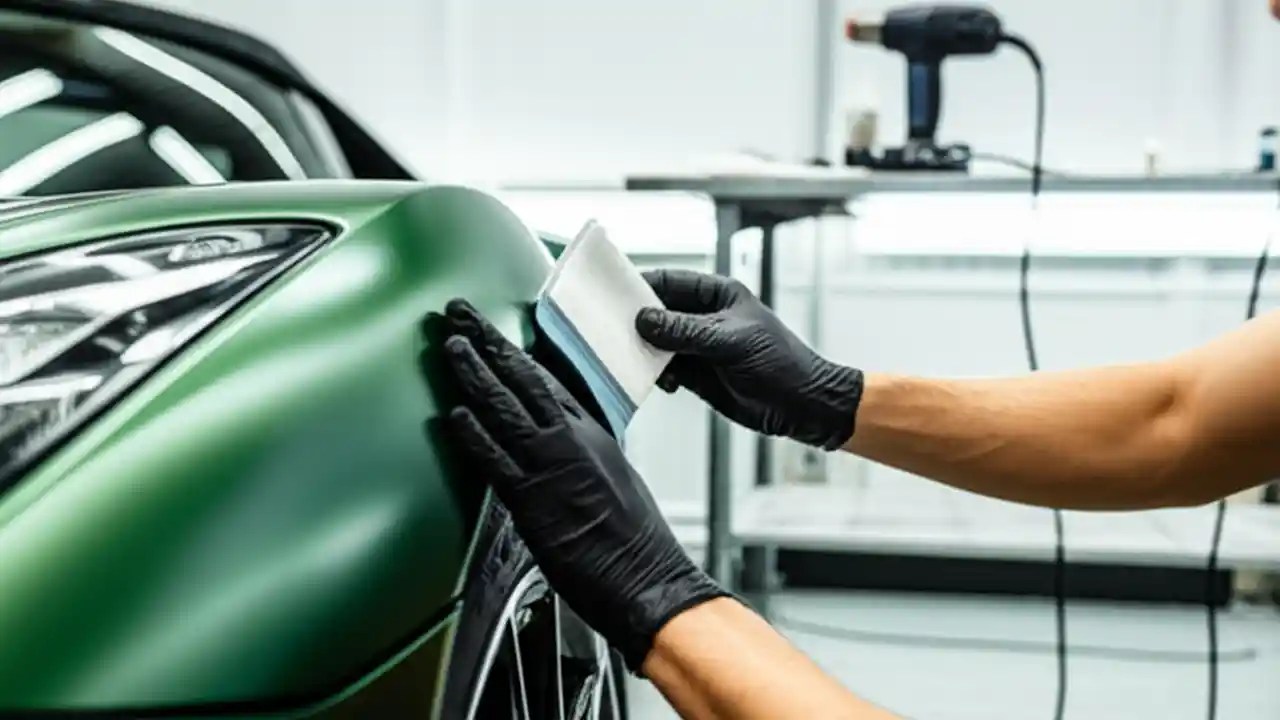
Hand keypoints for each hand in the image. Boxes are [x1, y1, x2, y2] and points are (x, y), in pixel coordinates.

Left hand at [440, 299, 728, 670]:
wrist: (645, 574)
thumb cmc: (633, 536)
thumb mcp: (613, 474)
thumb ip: (582, 450)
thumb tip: (558, 439)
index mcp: (591, 431)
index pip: (546, 378)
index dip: (512, 350)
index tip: (490, 329)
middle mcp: (571, 440)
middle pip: (523, 379)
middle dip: (487, 343)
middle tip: (459, 314)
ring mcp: (550, 467)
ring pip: (505, 410)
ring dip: (474, 376)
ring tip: (451, 346)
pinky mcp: (532, 500)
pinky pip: (496, 459)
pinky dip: (474, 435)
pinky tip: (455, 415)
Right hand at [636, 269, 863, 449]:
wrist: (802, 405)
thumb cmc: (780, 362)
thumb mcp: (730, 342)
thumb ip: (686, 331)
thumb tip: (644, 320)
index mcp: (717, 294)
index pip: (670, 281)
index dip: (642, 285)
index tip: (614, 294)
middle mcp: (704, 316)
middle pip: (658, 312)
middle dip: (638, 321)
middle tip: (612, 330)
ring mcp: (698, 345)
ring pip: (658, 342)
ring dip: (646, 351)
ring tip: (637, 361)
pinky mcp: (696, 373)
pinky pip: (665, 368)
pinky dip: (657, 374)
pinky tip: (663, 383)